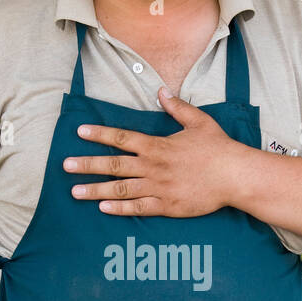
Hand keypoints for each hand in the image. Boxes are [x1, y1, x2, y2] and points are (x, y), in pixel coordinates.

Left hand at [63, 89, 238, 216]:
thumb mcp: (198, 121)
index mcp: (157, 145)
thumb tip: (161, 92)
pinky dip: (120, 208)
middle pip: (113, 165)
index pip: (121, 138)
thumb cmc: (218, 147)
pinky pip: (138, 208)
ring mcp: (158, 187)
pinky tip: (103, 208)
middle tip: (66, 166)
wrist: (235, 176)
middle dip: (87, 165)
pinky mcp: (167, 205)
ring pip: (120, 188)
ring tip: (75, 192)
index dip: (99, 134)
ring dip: (96, 190)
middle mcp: (153, 166)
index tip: (80, 132)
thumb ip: (176, 107)